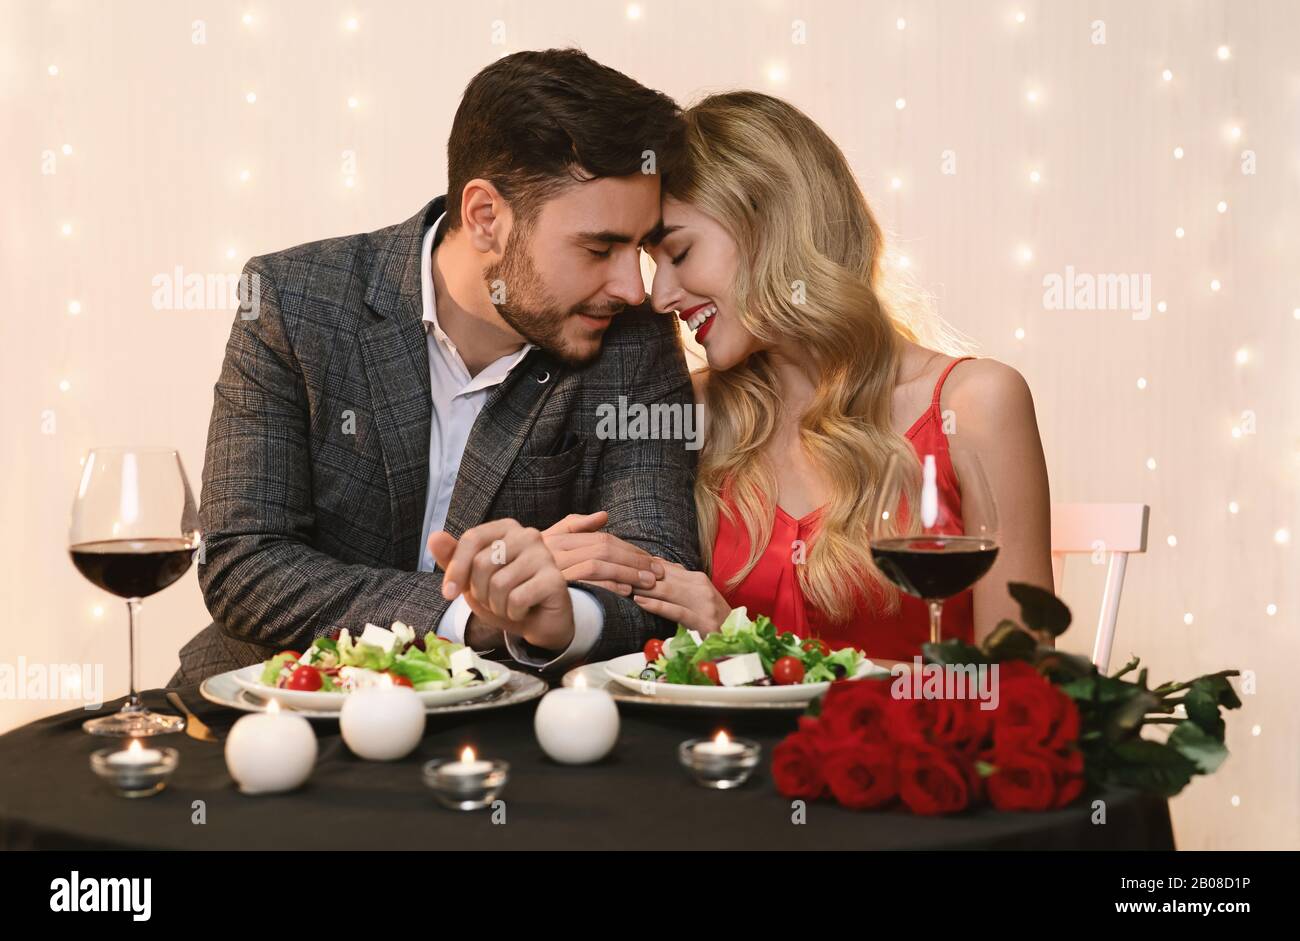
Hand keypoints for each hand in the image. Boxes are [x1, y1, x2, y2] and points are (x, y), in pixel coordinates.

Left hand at [429, 519, 573, 650]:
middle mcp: (527, 535)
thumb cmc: (506, 596)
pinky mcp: (554, 579)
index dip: (456, 569)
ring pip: (499, 584)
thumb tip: (434, 537)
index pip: (471, 539)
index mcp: (506, 529)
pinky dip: (513, 613)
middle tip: (494, 600)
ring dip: (497, 606)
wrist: (539, 622)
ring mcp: (544, 555)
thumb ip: (454, 559)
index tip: (449, 594)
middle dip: (480, 592)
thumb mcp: (473, 580)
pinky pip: (517, 599)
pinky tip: (523, 611)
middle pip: (483, 563)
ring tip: (509, 606)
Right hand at [541, 511, 664, 595]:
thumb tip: (604, 515)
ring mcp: (554, 567)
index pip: (601, 539)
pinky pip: (586, 580)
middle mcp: (554, 549)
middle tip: (658, 571)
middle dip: (634, 559)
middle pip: (603, 548)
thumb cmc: (533, 575)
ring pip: (598, 563)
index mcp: (557, 539)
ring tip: (649, 582)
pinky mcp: (554, 585)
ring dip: (627, 572)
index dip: (629, 549)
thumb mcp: (550, 546)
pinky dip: (608, 584)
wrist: (507, 603)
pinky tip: (626, 590)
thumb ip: (575, 527)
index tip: (651, 560)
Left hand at [630, 558, 730, 635]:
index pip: (667, 568)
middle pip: (665, 578)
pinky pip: (676, 611)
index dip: (644, 565)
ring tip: (625, 586)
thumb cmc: (712, 614)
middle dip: (640, 576)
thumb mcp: (697, 593)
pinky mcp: (701, 621)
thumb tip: (657, 563)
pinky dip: (657, 605)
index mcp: (698, 578)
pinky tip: (640, 603)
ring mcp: (702, 604)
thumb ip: (679, 579)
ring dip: (644, 588)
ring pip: (668, 591)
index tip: (623, 562)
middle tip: (618, 574)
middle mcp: (701, 587)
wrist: (735, 634)